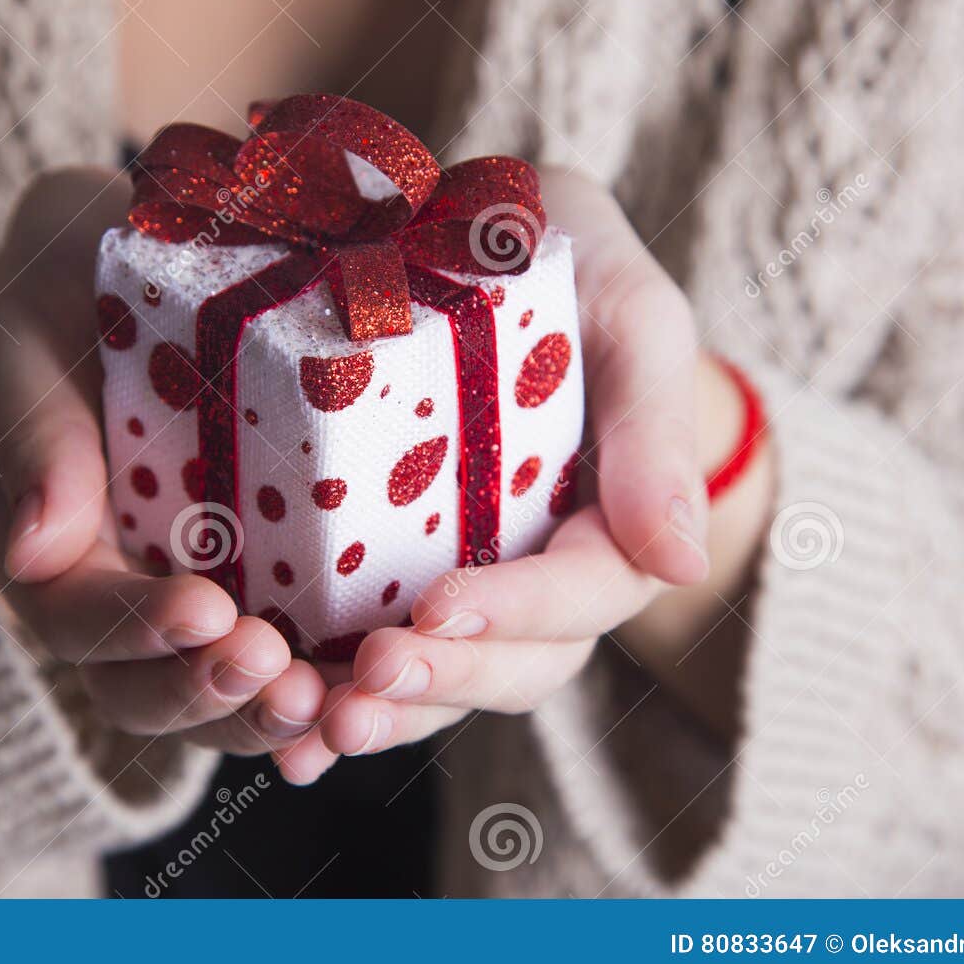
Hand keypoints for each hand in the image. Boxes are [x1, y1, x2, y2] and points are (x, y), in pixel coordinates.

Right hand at [0, 168, 330, 764]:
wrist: (119, 261)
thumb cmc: (59, 282)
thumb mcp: (22, 330)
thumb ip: (31, 432)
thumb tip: (31, 551)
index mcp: (40, 540)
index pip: (68, 615)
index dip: (132, 628)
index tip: (206, 608)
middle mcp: (107, 588)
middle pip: (138, 687)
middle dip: (206, 692)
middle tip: (279, 673)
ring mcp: (183, 591)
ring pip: (210, 693)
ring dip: (265, 711)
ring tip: (333, 701)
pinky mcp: (258, 578)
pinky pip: (283, 655)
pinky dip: (321, 687)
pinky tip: (372, 693)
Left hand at [315, 166, 740, 760]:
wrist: (475, 234)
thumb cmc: (567, 261)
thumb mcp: (628, 314)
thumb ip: (654, 420)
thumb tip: (681, 562)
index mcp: (610, 519)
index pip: (582, 589)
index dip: (516, 610)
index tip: (439, 606)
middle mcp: (540, 569)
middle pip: (515, 663)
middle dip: (445, 680)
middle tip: (368, 677)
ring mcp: (468, 580)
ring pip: (446, 683)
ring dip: (388, 715)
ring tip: (315, 723)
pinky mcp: (395, 577)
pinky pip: (376, 660)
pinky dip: (336, 701)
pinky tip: (282, 729)